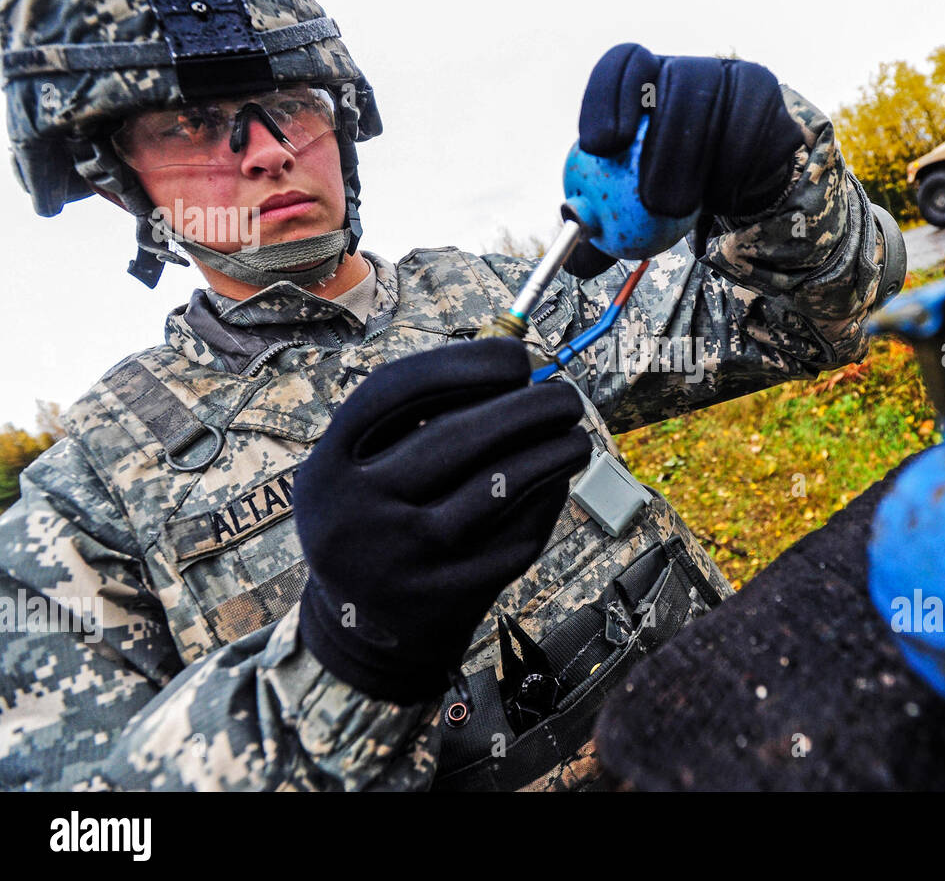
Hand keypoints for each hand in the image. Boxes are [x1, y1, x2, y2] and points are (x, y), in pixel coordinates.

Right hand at [295, 338, 591, 704]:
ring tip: (574, 436)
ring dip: (550, 453)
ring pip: (496, 488)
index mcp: (328, 466)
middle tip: (565, 396)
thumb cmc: (375, 522)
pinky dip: (545, 503)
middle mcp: (356, 513)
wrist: (357, 631)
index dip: (463, 364)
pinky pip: (514, 537)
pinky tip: (558, 482)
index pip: (397, 390)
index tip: (516, 356)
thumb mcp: (359, 471)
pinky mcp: (446, 598)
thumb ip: (415, 419)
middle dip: (526, 407)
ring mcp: (403, 560)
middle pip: (456, 437)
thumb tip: (512, 365)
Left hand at [564, 43, 804, 277]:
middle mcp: (686, 65)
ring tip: (676, 210)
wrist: (737, 188)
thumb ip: (599, 224)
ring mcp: (728, 74)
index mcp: (645, 76)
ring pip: (711, 111)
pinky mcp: (763, 94)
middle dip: (658, 145)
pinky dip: (731, 172)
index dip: (607, 96)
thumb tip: (568, 229)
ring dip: (691, 166)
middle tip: (648, 199)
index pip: (621, 64)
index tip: (599, 147)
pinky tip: (721, 200)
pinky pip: (747, 135)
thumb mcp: (630, 214)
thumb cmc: (672, 195)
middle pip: (671, 87)